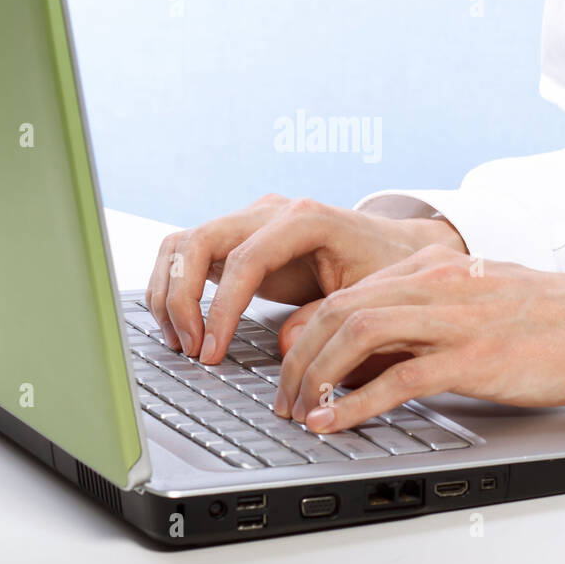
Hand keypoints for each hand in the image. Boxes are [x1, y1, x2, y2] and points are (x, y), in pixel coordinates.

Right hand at [144, 194, 465, 361]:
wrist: (394, 248)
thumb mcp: (369, 296)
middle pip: (198, 241)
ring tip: (182, 343)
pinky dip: (176, 290)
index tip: (212, 351)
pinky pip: (189, 256)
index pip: (244, 258)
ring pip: (182, 245)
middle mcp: (269, 212)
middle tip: (191, 349)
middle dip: (182, 299)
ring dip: (170, 293)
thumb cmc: (386, 269)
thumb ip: (327, 318)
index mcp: (304, 218)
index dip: (221, 308)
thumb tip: (285, 345)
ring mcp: (249, 223)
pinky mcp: (238, 242)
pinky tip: (186, 329)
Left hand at [271, 244, 564, 431]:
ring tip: (298, 412)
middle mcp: (434, 284)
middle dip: (297, 359)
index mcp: (432, 267)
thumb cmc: (550, 316)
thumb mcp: (477, 295)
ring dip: (316, 378)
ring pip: (356, 335)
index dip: (306, 333)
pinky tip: (333, 423)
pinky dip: (353, 404)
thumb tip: (376, 342)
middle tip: (282, 397)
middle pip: (337, 312)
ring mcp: (452, 319)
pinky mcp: (472, 358)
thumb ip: (425, 309)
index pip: (345, 293)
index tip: (289, 367)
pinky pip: (397, 379)